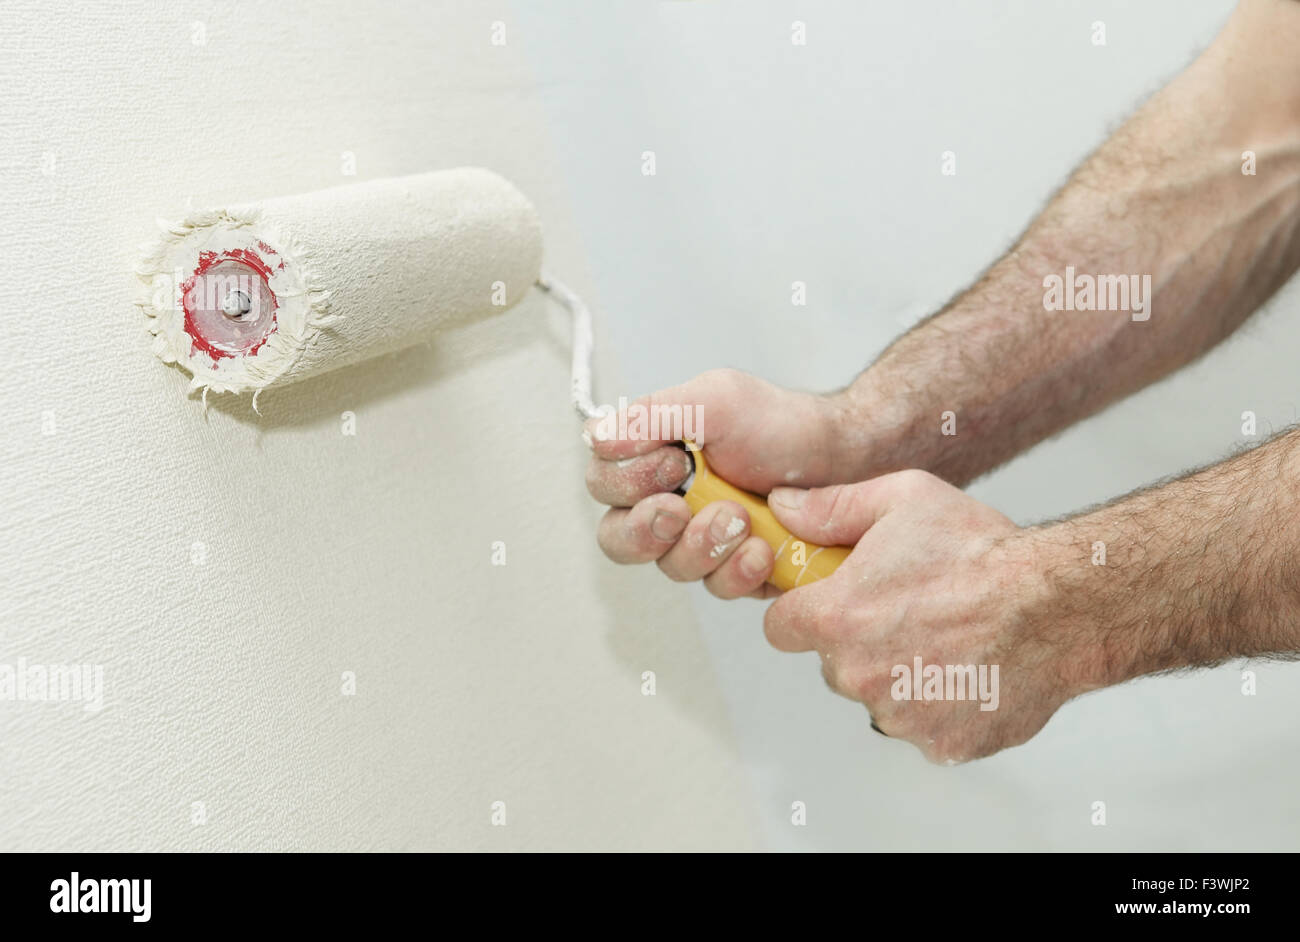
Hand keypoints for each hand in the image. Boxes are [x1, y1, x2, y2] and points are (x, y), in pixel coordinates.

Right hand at [584, 368, 854, 599]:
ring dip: (702, 545)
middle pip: (619, 539)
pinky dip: (737, 570)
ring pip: (669, 567)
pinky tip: (761, 548)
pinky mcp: (731, 571)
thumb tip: (597, 436)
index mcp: (648, 459)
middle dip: (648, 529)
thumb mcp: (715, 400)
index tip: (672, 460)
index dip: (627, 481)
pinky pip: (716, 587)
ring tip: (740, 518)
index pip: (602, 484)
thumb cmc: (777, 424)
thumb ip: (653, 414)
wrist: (841, 456)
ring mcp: (696, 542)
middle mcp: (665, 504)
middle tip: (679, 509)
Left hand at [764, 470, 1075, 763]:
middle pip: (834, 665)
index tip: (829, 601)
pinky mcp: (942, 745)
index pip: (781, 628)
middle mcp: (859, 675)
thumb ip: (830, 507)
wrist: (1059, 605)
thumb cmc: (982, 551)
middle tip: (908, 612)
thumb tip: (782, 508)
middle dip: (859, 642)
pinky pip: (926, 726)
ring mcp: (900, 716)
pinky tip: (972, 670)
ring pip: (881, 698)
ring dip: (902, 676)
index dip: (803, 611)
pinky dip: (942, 706)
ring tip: (950, 639)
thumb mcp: (902, 499)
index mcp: (836, 618)